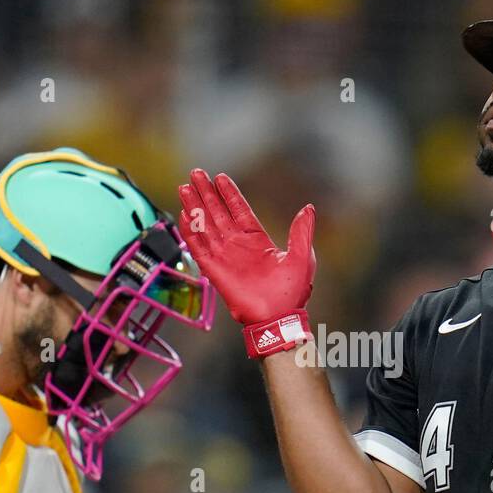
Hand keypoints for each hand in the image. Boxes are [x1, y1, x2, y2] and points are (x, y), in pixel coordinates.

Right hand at [178, 169, 316, 357]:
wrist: (277, 319)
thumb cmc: (291, 293)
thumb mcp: (301, 257)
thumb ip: (302, 232)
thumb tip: (308, 208)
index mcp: (257, 240)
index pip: (239, 210)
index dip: (229, 193)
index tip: (219, 177)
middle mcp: (238, 246)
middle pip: (218, 213)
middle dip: (206, 193)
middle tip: (196, 173)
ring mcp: (225, 257)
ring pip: (205, 226)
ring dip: (195, 207)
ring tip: (184, 187)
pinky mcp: (214, 271)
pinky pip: (199, 248)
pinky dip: (191, 232)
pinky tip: (184, 216)